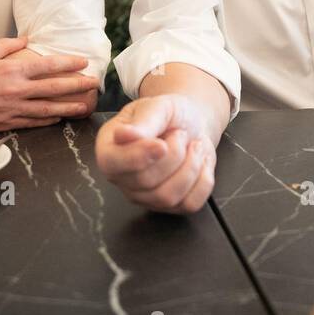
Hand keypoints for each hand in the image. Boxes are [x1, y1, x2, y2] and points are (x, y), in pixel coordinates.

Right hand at [0, 36, 99, 130]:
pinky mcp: (7, 122)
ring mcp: (13, 108)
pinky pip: (33, 122)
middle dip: (77, 85)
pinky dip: (48, 120)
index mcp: (12, 70)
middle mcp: (16, 90)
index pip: (48, 65)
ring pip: (48, 109)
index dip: (68, 63)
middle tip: (93, 83)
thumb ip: (7, 45)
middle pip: (54, 88)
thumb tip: (25, 39)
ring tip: (83, 105)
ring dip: (68, 107)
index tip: (83, 61)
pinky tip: (59, 118)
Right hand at [95, 94, 216, 213]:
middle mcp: (123, 178)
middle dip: (174, 154)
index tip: (161, 144)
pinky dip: (203, 181)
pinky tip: (199, 163)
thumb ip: (143, 122)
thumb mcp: (158, 107)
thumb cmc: (170, 115)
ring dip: (190, 167)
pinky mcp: (171, 207)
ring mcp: (146, 197)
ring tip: (193, 146)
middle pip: (145, 181)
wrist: (192, 126)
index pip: (113, 164)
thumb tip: (123, 135)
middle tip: (181, 134)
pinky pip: (190, 204)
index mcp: (110, 149)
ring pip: (167, 197)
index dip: (138, 156)